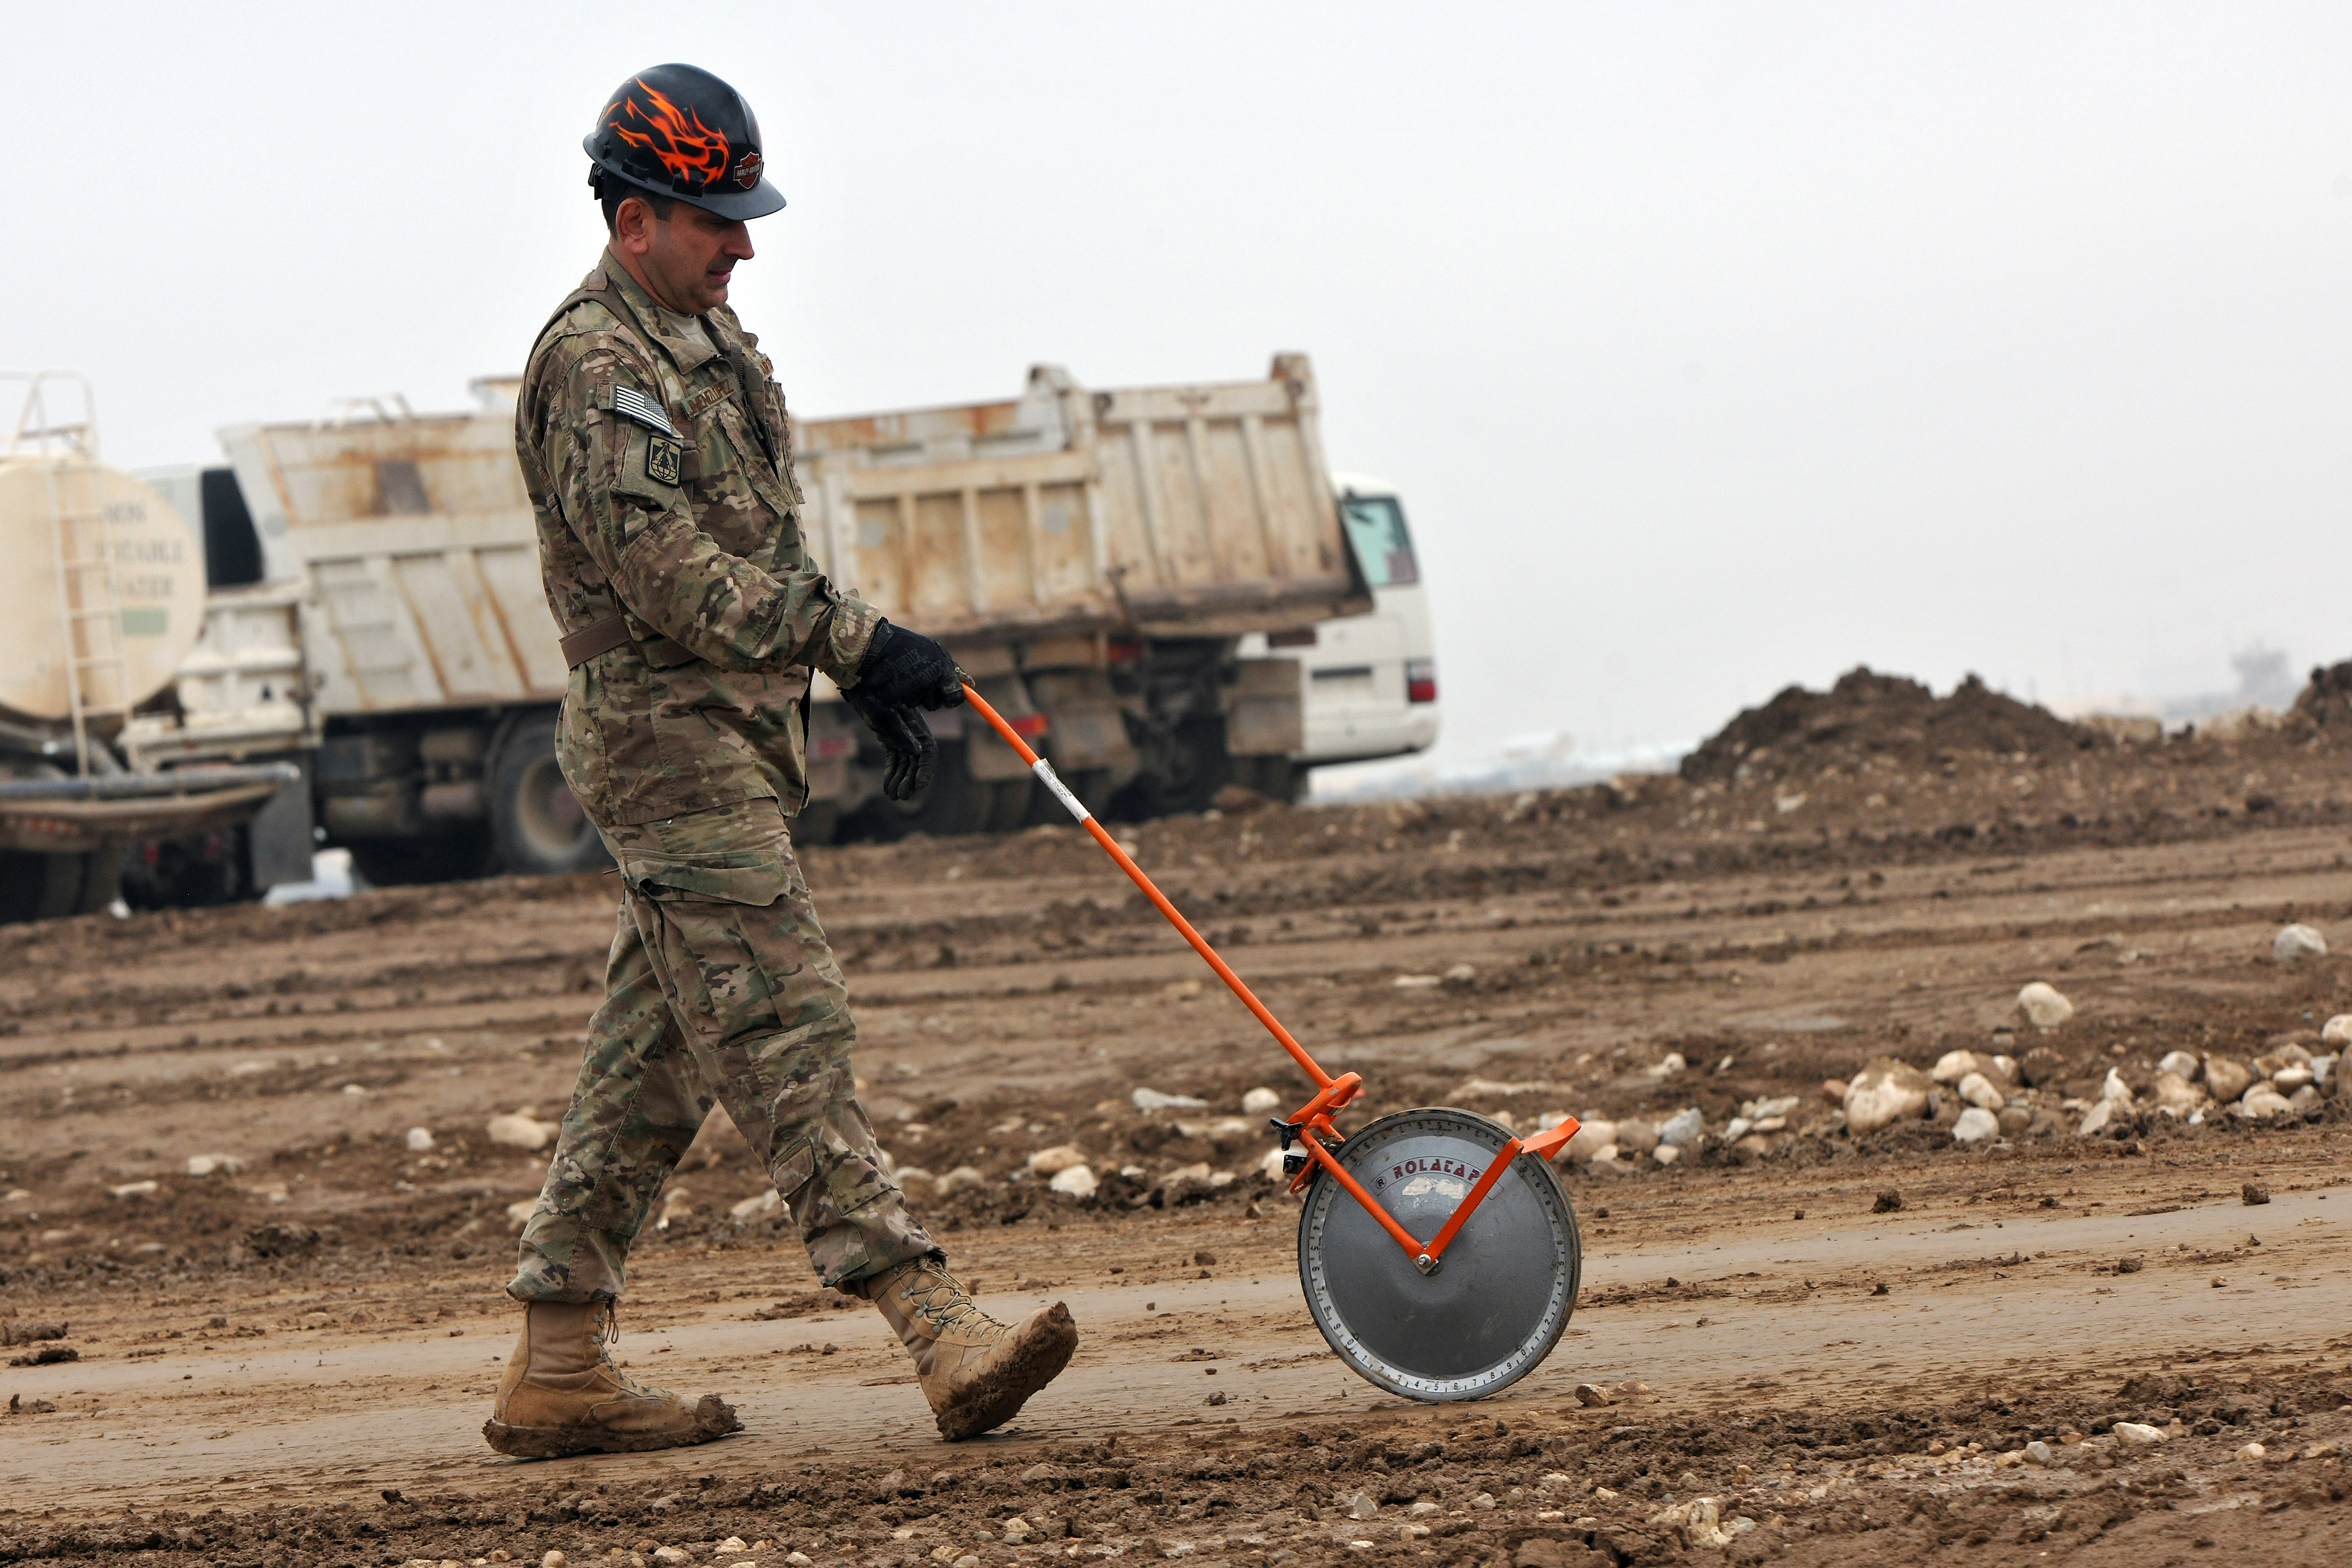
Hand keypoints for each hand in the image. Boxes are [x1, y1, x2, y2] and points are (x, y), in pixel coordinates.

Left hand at [840, 684, 936, 801]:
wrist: (856, 681)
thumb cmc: (868, 693)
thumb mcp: (882, 714)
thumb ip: (899, 733)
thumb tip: (916, 751)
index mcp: (915, 724)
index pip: (927, 751)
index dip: (926, 769)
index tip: (920, 786)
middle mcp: (912, 731)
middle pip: (917, 760)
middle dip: (911, 779)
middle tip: (902, 796)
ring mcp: (901, 735)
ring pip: (905, 762)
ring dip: (901, 779)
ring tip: (894, 796)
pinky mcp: (889, 738)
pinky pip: (894, 759)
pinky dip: (891, 773)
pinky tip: (887, 787)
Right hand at [853, 620, 965, 710]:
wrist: (875, 640)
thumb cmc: (905, 645)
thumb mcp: (932, 651)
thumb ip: (950, 670)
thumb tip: (970, 684)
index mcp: (941, 667)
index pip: (956, 697)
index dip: (951, 698)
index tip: (945, 696)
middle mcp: (928, 677)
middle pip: (934, 704)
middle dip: (926, 695)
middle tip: (914, 678)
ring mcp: (910, 686)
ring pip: (915, 703)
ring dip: (908, 693)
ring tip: (899, 674)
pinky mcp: (892, 692)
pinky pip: (897, 702)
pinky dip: (891, 693)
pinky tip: (887, 679)